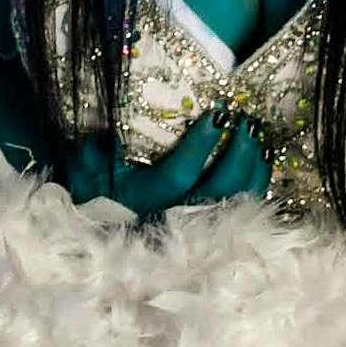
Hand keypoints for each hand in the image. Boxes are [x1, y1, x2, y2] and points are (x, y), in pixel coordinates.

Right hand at [58, 115, 269, 219]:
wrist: (99, 231)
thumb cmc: (93, 192)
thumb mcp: (84, 171)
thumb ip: (90, 154)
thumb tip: (101, 138)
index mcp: (144, 199)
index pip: (179, 174)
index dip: (200, 146)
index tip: (217, 115)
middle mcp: (173, 216)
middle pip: (219, 190)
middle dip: (239, 155)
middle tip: (247, 121)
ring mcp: (194, 225)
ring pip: (237, 200)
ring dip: (253, 167)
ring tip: (258, 135)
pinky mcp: (209, 228)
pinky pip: (243, 207)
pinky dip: (256, 183)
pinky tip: (262, 159)